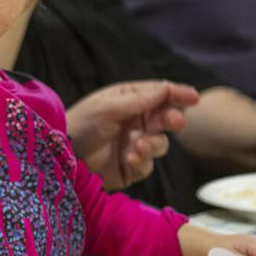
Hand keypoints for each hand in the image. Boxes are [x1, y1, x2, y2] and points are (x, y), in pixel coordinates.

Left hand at [66, 80, 199, 187]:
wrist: (61, 156)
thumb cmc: (81, 123)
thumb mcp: (109, 107)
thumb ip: (140, 99)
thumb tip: (168, 87)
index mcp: (129, 101)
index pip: (160, 95)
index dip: (178, 95)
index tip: (194, 97)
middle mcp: (135, 122)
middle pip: (165, 119)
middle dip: (172, 120)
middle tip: (174, 122)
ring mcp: (134, 145)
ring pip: (160, 144)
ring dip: (153, 144)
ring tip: (137, 145)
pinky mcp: (130, 168)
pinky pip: (147, 165)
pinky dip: (141, 161)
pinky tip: (129, 158)